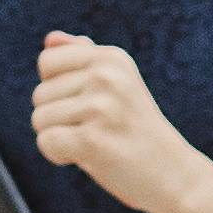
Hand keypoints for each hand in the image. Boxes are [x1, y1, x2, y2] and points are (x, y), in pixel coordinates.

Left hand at [27, 32, 206, 212]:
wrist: (172, 172)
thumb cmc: (136, 129)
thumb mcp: (118, 84)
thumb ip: (84, 58)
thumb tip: (50, 39)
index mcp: (111, 58)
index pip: (47, 62)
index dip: (56, 89)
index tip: (85, 104)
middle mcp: (106, 76)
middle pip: (39, 94)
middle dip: (57, 118)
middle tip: (96, 129)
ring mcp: (99, 107)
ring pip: (39, 119)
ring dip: (60, 138)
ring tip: (95, 142)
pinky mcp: (91, 140)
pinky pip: (46, 142)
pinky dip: (58, 155)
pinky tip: (87, 157)